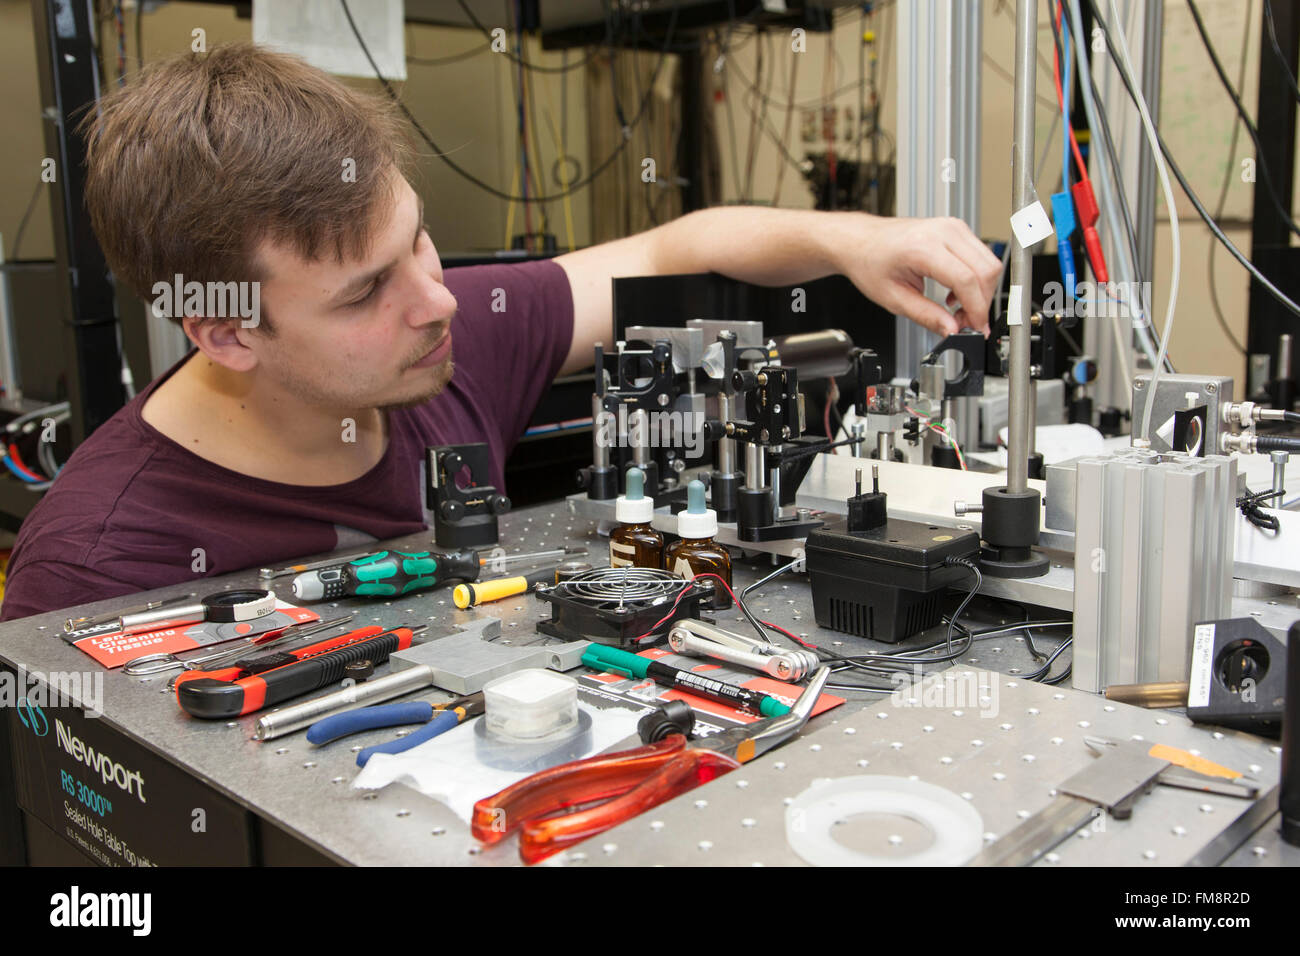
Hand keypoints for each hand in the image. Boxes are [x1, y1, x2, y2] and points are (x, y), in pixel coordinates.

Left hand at [838, 215, 1002, 336]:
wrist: (861, 241)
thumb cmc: (870, 262)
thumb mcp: (894, 298)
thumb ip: (927, 316)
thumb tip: (952, 331)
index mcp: (923, 247)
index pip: (966, 280)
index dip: (976, 309)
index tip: (976, 328)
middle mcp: (943, 231)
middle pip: (986, 270)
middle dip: (981, 302)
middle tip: (965, 322)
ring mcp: (952, 226)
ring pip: (989, 262)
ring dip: (981, 291)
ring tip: (958, 309)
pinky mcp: (956, 228)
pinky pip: (980, 255)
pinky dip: (976, 278)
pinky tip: (956, 292)